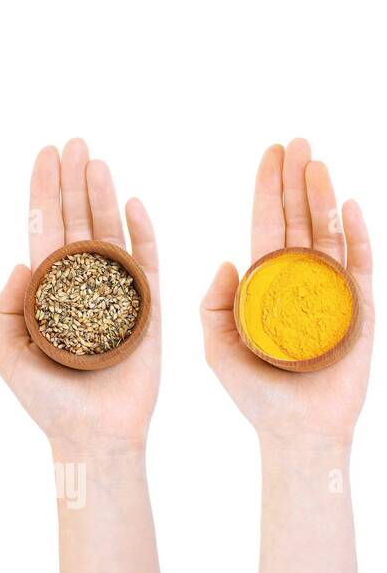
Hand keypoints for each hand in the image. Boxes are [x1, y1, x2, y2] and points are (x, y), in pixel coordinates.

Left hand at [0, 140, 160, 454]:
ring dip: (101, 195)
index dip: (43, 191)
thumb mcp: (7, 354)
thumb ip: (3, 310)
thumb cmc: (44, 401)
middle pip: (75, 219)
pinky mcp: (146, 308)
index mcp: (46, 288)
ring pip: (108, 232)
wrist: (91, 436)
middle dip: (72, 179)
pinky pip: (145, 263)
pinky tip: (133, 202)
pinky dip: (140, 232)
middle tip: (72, 141)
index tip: (43, 154)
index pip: (42, 228)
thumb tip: (18, 263)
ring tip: (95, 159)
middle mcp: (80, 282)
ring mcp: (114, 291)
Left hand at [200, 139, 372, 455]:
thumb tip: (225, 260)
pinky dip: (354, 235)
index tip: (270, 153)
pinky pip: (358, 265)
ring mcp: (331, 292)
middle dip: (296, 179)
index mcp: (266, 283)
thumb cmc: (253, 393)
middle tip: (295, 140)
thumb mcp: (216, 347)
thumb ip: (213, 304)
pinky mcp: (359, 310)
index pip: (267, 224)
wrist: (295, 432)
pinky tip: (347, 204)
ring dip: (321, 196)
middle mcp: (299, 281)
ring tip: (315, 161)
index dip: (268, 189)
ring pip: (327, 233)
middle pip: (298, 219)